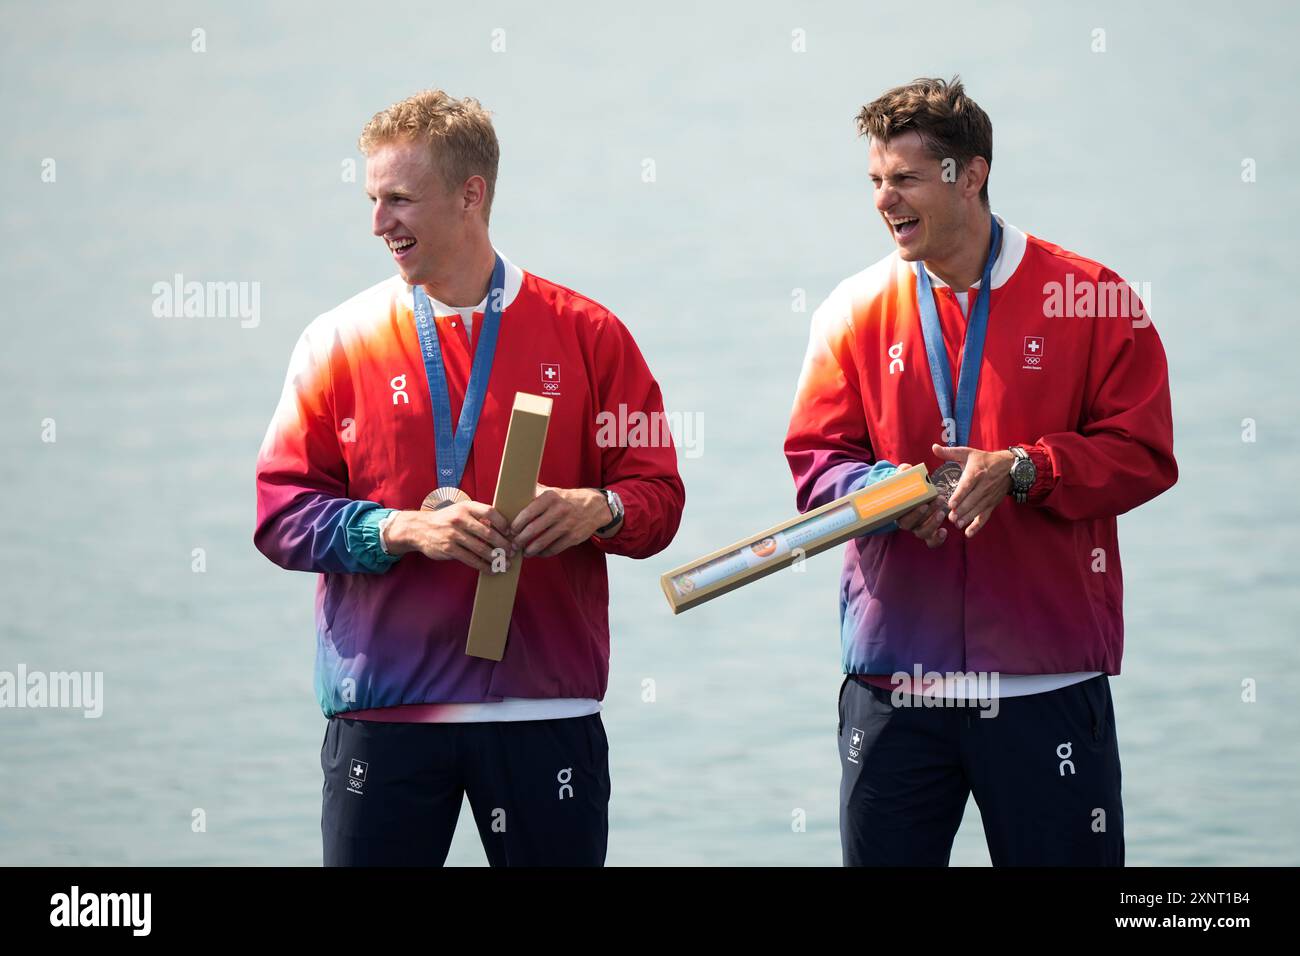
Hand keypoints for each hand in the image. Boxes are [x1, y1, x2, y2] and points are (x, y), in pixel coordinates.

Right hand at [385, 502, 514, 572]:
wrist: (419, 528)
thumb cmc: (446, 520)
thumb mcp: (460, 510)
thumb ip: (478, 516)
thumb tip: (504, 529)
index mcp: (466, 507)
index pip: (490, 512)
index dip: (503, 523)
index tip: (511, 533)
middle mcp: (460, 519)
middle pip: (488, 533)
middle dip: (503, 544)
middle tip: (512, 551)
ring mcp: (453, 534)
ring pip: (481, 549)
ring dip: (496, 558)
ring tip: (505, 563)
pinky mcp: (449, 549)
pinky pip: (471, 560)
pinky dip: (483, 566)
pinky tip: (491, 569)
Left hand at [511, 485, 609, 556]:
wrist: (594, 506)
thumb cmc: (567, 500)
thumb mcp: (552, 492)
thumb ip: (534, 492)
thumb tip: (512, 492)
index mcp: (550, 497)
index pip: (528, 512)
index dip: (516, 524)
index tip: (510, 530)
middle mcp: (559, 510)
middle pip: (533, 530)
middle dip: (520, 540)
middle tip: (513, 544)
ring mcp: (567, 525)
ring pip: (543, 542)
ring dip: (530, 550)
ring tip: (524, 552)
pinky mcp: (574, 537)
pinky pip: (554, 549)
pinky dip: (544, 553)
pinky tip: (538, 553)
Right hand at [893, 463, 948, 547]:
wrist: (912, 494)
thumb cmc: (907, 486)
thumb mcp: (904, 478)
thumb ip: (904, 473)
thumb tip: (906, 468)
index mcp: (899, 512)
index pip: (903, 519)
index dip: (914, 514)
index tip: (923, 504)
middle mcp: (908, 523)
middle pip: (915, 526)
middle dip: (928, 515)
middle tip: (939, 501)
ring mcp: (918, 528)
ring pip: (923, 533)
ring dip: (933, 524)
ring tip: (942, 513)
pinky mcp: (928, 533)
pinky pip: (931, 542)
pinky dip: (937, 539)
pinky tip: (944, 531)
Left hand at [931, 443, 1014, 537]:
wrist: (1010, 467)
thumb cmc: (985, 460)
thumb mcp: (969, 453)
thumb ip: (950, 452)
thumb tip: (934, 447)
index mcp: (976, 473)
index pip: (967, 485)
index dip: (960, 496)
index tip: (951, 504)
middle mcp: (984, 486)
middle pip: (972, 500)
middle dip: (962, 510)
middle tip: (951, 518)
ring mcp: (988, 496)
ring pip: (978, 509)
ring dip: (968, 518)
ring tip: (957, 524)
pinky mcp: (992, 504)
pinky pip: (985, 517)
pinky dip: (978, 526)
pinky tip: (969, 534)